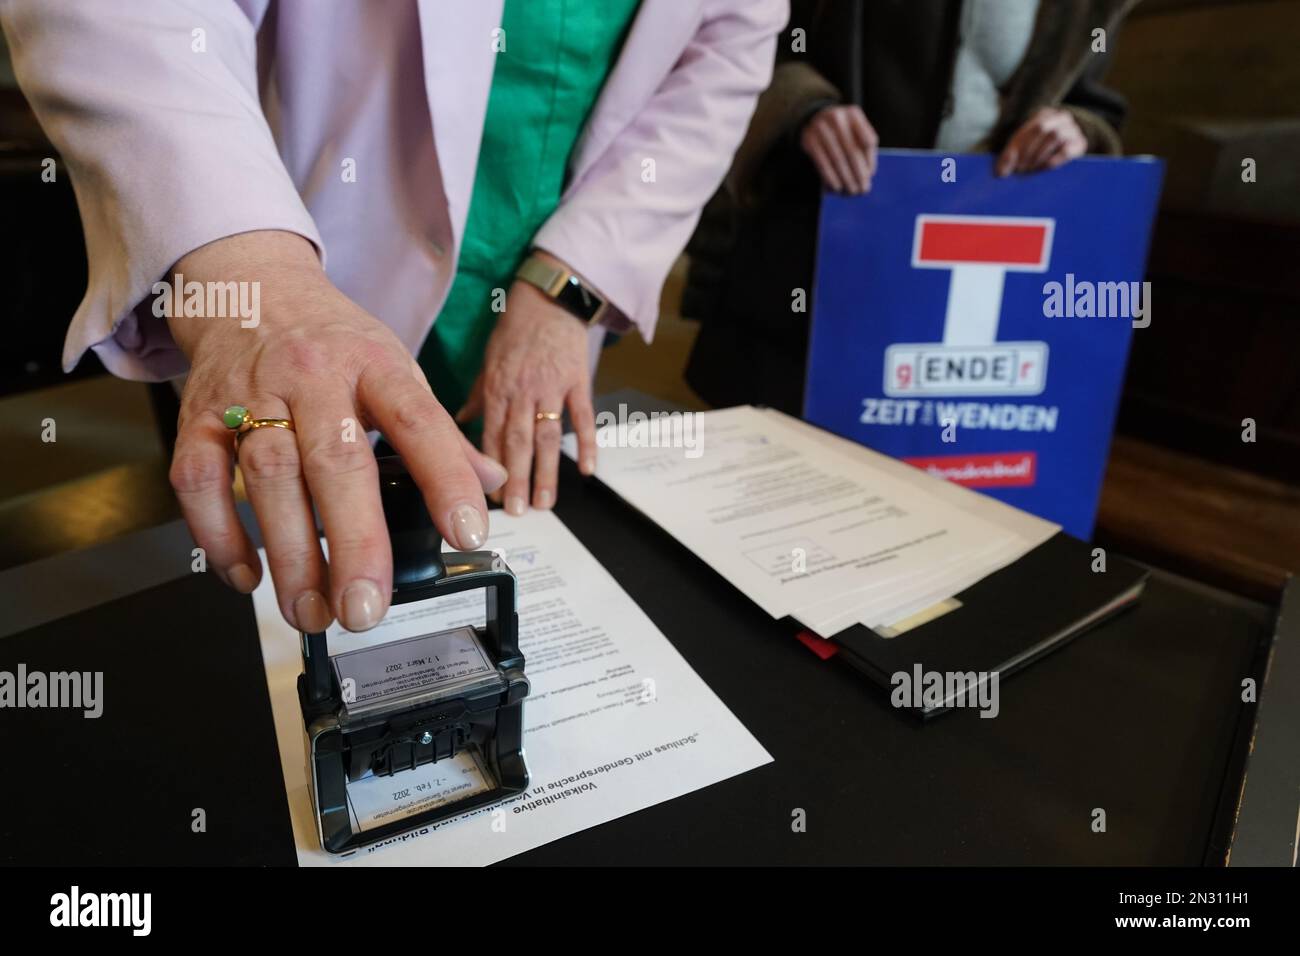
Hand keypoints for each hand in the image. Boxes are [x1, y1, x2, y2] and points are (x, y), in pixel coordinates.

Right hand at [167, 230, 507, 632]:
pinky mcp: (199, 416)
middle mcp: (312, 378)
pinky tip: (246, 576)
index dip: (445, 476)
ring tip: (312, 612)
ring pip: (269, 479)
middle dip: (353, 542)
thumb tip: (491, 482)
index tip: (467, 532)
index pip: (417, 419)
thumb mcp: (394, 368)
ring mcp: (250, 395)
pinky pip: (199, 480)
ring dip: (289, 555)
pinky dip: (218, 534)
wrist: (249, 286)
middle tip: (367, 608)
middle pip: (335, 462)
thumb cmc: (331, 341)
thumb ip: (439, 434)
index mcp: (373, 365)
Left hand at [457, 252, 597, 514]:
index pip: (491, 435)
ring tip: (546, 503)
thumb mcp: (488, 361)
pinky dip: (587, 444)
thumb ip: (477, 396)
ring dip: (547, 472)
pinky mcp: (578, 382)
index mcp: (497, 389)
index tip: (487, 497)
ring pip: (548, 436)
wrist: (549, 300)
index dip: (489, 468)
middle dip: (516, 480)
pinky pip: (584, 417)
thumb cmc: (515, 331)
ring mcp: (552, 388)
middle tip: (517, 512)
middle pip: (518, 442)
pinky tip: (588, 470)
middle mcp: (523, 392)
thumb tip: (459, 423)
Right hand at [799, 104, 877, 193]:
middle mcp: (837, 118)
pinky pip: (822, 163)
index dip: (870, 161)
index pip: (869, 141)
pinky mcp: (809, 140)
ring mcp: (821, 128)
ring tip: (851, 191)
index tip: (870, 175)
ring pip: (838, 159)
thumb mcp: (854, 130)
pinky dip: (831, 177)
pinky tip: (836, 187)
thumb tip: (868, 174)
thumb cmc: (840, 130)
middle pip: (853, 151)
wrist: (812, 120)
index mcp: (854, 114)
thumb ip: (863, 146)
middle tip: (862, 190)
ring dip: (846, 179)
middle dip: (859, 174)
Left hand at [996, 107, 1086, 175]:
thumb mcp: (1021, 149)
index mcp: (1044, 114)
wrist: (1065, 150)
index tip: (1011, 163)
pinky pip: (1068, 149)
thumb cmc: (1036, 149)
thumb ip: (1009, 157)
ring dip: (1039, 155)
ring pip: (1056, 136)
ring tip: (1030, 170)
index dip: (1019, 145)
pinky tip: (1046, 167)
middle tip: (1019, 169)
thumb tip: (1000, 173)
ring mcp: (1073, 130)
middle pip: (1043, 129)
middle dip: (1028, 151)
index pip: (1030, 127)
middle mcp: (1061, 118)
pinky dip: (1056, 159)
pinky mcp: (1079, 144)